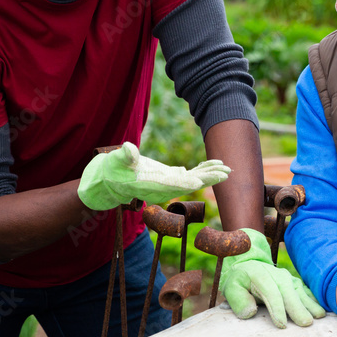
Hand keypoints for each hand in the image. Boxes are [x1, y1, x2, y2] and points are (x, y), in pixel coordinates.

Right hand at [77, 142, 230, 210]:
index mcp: (154, 184)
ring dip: (210, 174)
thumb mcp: (115, 162)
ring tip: (226, 168)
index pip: (177, 184)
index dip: (194, 181)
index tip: (209, 179)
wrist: (108, 180)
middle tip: (227, 173)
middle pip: (191, 184)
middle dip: (209, 178)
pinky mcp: (169, 177)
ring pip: (193, 179)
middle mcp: (165, 186)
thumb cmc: (111, 171)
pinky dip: (201, 170)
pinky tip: (212, 164)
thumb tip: (128, 149)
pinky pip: (189, 175)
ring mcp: (168, 182)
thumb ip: (123, 157)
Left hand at [221, 228, 325, 327]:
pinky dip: (313, 298)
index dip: (277, 309)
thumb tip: (250, 312)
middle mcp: (277, 274)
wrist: (248, 265)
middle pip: (289, 292)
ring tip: (319, 316)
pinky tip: (320, 307)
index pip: (271, 293)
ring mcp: (287, 277)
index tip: (282, 324)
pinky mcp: (294, 282)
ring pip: (300, 290)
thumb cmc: (239, 281)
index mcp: (260, 275)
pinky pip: (305, 290)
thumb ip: (238, 300)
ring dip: (310, 303)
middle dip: (298, 308)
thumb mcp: (231, 288)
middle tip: (306, 323)